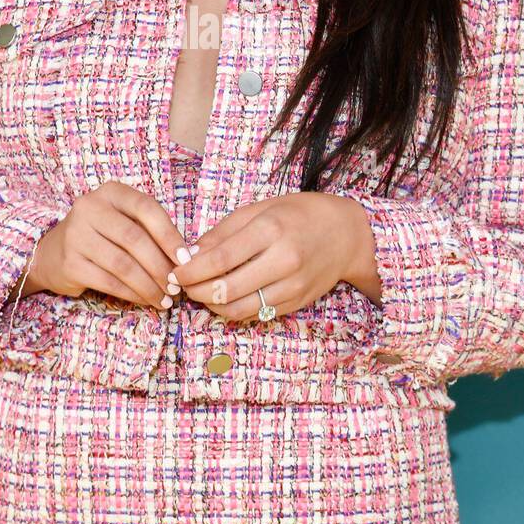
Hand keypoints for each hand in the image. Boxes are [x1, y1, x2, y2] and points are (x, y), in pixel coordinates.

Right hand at [28, 181, 186, 316]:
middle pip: (135, 239)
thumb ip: (149, 231)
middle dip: (161, 266)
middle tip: (177, 286)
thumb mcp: (122, 221)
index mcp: (110, 193)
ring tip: (165, 299)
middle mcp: (89, 208)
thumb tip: (185, 258)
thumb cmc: (100, 236)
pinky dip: (132, 294)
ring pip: (123, 264)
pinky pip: (109, 282)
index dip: (169, 235)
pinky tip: (146, 300)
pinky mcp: (70, 263)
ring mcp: (76, 235)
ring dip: (149, 286)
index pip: (146, 208)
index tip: (185, 259)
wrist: (51, 253)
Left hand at [168, 192, 381, 323]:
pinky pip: (256, 314)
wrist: (347, 234)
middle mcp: (284, 260)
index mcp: (271, 229)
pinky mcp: (297, 303)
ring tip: (200, 293)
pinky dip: (233, 310)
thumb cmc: (299, 214)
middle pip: (227, 289)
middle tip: (183, 285)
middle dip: (196, 291)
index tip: (176, 272)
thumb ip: (223, 232)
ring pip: (240, 308)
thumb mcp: (260, 209)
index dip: (191, 270)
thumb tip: (190, 254)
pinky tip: (223, 298)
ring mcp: (293, 285)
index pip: (220, 259)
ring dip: (212, 305)